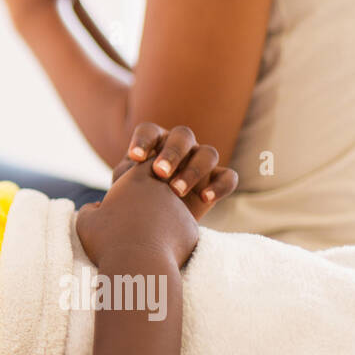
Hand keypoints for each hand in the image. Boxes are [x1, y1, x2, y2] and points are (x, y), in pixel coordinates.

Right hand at [75, 159, 198, 269]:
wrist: (140, 266)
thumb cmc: (109, 241)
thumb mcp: (86, 222)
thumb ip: (90, 209)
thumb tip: (95, 207)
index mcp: (136, 179)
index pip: (143, 165)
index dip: (136, 177)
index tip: (128, 192)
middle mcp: (162, 188)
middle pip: (160, 184)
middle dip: (152, 197)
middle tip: (137, 215)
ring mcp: (180, 207)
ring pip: (172, 208)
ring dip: (162, 218)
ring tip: (146, 238)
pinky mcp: (192, 228)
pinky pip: (181, 229)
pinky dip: (171, 237)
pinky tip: (158, 251)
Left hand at [111, 122, 237, 221]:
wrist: (156, 223)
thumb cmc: (136, 199)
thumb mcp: (127, 187)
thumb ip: (126, 177)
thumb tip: (125, 177)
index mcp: (154, 141)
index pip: (150, 131)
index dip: (143, 141)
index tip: (135, 158)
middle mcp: (181, 146)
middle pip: (183, 136)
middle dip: (172, 152)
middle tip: (160, 172)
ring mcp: (201, 161)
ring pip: (208, 154)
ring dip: (194, 170)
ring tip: (176, 191)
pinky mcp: (218, 179)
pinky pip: (228, 177)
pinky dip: (219, 186)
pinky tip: (205, 199)